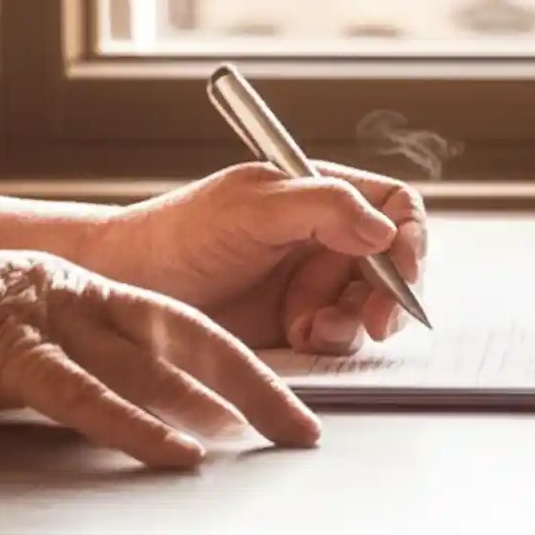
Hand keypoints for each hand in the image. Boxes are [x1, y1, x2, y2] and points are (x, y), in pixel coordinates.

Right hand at [0, 249, 320, 468]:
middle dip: (253, 385)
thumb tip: (151, 416)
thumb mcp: (28, 350)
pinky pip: (79, 390)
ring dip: (210, 402)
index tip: (283, 407)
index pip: (185, 329)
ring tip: (261, 436)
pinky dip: (133, 422)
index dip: (240, 368)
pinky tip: (176, 450)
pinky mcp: (3, 347)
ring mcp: (44, 315)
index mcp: (87, 296)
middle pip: (189, 339)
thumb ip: (87, 372)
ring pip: (147, 360)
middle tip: (301, 428)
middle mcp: (78, 297)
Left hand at [86, 162, 426, 354]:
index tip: (403, 268)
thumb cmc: (178, 233)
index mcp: (323, 194)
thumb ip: (323, 206)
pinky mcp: (298, 323)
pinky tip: (298, 336)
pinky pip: (340, 336)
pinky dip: (330, 341)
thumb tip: (384, 227)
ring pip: (371, 305)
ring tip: (316, 327)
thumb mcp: (252, 207)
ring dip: (356, 320)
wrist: (125, 288)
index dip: (409, 236)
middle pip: (394, 262)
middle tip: (380, 321)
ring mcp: (314, 282)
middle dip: (393, 292)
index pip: (395, 207)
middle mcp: (327, 236)